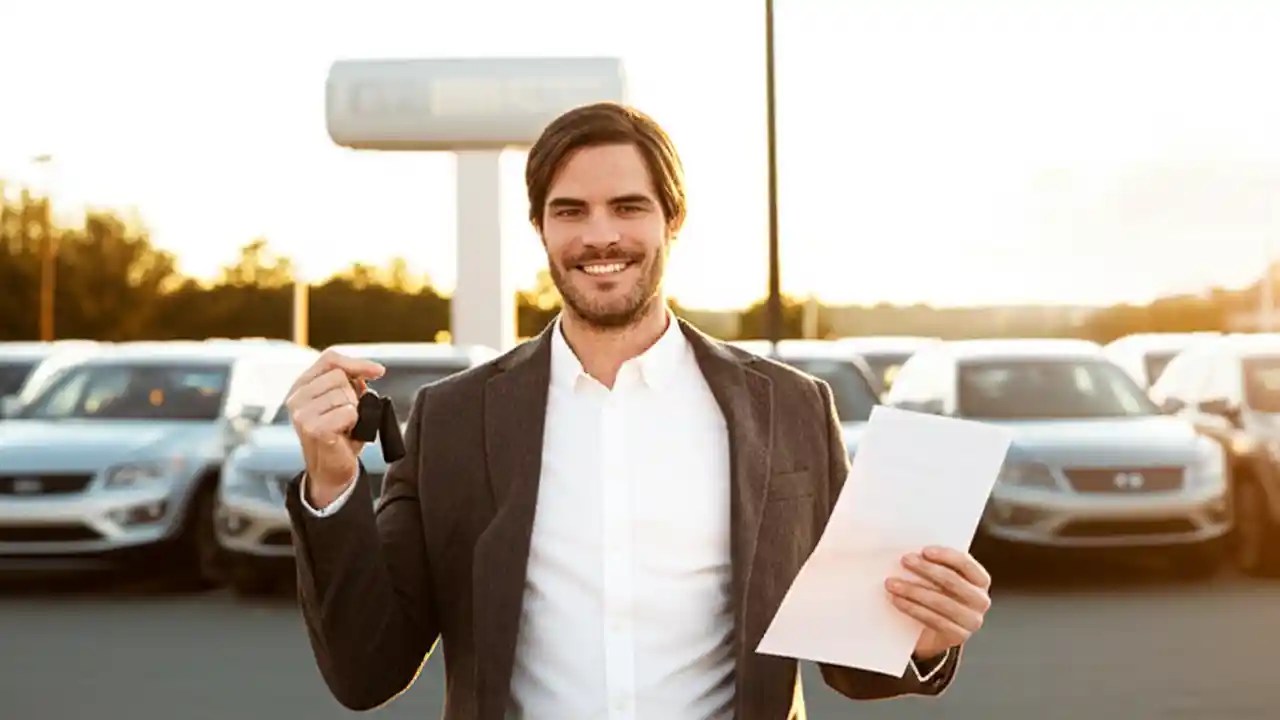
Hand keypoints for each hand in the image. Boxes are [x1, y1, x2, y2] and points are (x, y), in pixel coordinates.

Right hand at [286, 349, 384, 504]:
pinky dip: (355, 423)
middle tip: (348, 414)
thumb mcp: (344, 401)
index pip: (329, 358)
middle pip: (339, 376)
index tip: (379, 371)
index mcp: (301, 386)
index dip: (357, 362)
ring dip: (354, 411)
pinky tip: (345, 433)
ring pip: (345, 394)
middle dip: (353, 394)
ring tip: (345, 425)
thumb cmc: (339, 434)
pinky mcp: (313, 428)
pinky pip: (349, 412)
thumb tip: (372, 370)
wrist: (331, 470)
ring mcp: (302, 414)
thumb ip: (351, 382)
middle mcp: (296, 398)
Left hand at [885, 546, 991, 659]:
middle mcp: (981, 600)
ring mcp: (972, 621)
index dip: (946, 556)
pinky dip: (913, 609)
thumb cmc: (937, 594)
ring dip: (913, 591)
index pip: (966, 564)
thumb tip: (911, 550)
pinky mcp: (958, 636)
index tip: (924, 551)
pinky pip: (934, 620)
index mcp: (980, 580)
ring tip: (892, 583)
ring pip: (941, 602)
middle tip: (904, 560)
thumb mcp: (939, 578)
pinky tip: (898, 600)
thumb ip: (933, 564)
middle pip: (952, 581)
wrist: (934, 632)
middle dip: (926, 569)